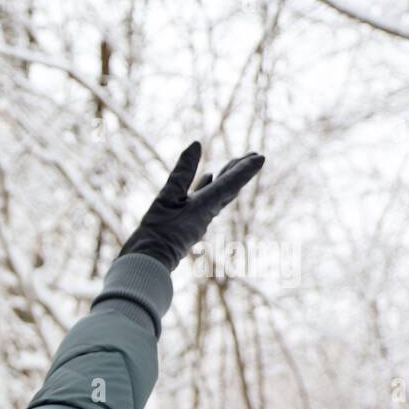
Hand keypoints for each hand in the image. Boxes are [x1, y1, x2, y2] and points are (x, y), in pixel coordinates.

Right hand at [119, 142, 263, 271]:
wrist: (148, 263)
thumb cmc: (157, 232)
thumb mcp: (167, 198)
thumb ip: (182, 172)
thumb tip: (196, 145)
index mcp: (205, 206)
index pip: (230, 183)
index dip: (245, 169)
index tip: (260, 157)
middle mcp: (206, 214)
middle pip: (228, 189)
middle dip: (239, 172)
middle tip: (253, 156)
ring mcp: (196, 221)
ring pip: (216, 196)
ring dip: (224, 179)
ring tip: (230, 166)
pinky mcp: (186, 226)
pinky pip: (202, 203)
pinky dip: (206, 189)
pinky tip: (204, 182)